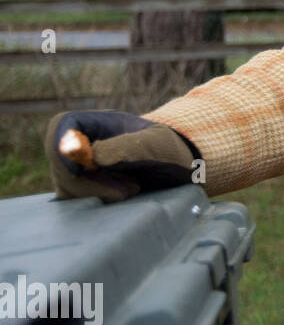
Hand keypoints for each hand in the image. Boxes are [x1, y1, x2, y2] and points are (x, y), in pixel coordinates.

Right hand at [44, 110, 200, 201]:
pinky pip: (76, 200)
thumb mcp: (156, 144)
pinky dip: (97, 202)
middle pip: (60, 161)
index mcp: (97, 122)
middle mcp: (84, 144)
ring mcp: (81, 168)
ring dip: (96, 192)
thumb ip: (127, 147)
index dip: (63, 146)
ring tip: (133, 189)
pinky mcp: (85, 190)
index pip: (62, 126)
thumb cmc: (171, 150)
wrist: (183, 172)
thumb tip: (93, 157)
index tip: (80, 169)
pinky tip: (124, 197)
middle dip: (87, 180)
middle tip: (127, 189)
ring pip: (66, 184)